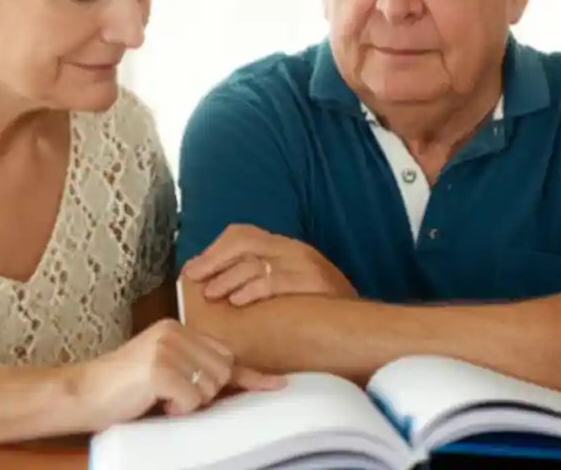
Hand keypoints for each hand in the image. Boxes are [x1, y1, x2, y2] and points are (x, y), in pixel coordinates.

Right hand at [69, 318, 284, 429]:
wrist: (83, 393)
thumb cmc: (124, 388)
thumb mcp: (165, 371)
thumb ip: (195, 369)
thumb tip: (234, 380)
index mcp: (178, 328)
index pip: (225, 352)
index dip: (251, 375)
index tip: (278, 384)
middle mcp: (175, 332)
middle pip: (222, 372)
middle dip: (205, 393)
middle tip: (173, 398)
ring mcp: (167, 348)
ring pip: (210, 387)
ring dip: (189, 403)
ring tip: (160, 398)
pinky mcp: (159, 368)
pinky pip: (191, 399)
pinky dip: (176, 409)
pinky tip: (155, 402)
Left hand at [181, 223, 357, 306]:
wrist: (366, 326)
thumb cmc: (320, 314)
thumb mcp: (291, 288)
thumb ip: (262, 280)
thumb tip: (217, 285)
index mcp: (287, 247)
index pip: (243, 234)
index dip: (214, 250)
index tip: (194, 269)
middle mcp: (295, 249)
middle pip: (244, 240)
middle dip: (214, 259)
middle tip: (194, 279)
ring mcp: (306, 264)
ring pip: (256, 260)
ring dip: (227, 277)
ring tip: (212, 293)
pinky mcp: (314, 282)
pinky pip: (275, 280)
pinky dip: (252, 289)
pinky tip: (237, 301)